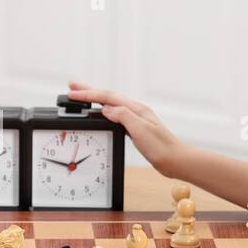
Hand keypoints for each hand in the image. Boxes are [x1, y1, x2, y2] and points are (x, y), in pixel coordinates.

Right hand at [67, 81, 183, 174]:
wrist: (176, 160)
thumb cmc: (161, 147)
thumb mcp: (140, 130)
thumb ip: (123, 116)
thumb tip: (106, 109)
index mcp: (135, 109)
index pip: (107, 97)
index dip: (88, 94)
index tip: (72, 94)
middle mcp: (135, 111)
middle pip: (108, 97)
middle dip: (88, 91)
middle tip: (71, 87)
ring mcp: (135, 119)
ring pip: (110, 104)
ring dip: (95, 99)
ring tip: (81, 96)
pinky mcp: (135, 128)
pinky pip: (114, 115)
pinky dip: (102, 111)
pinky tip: (100, 113)